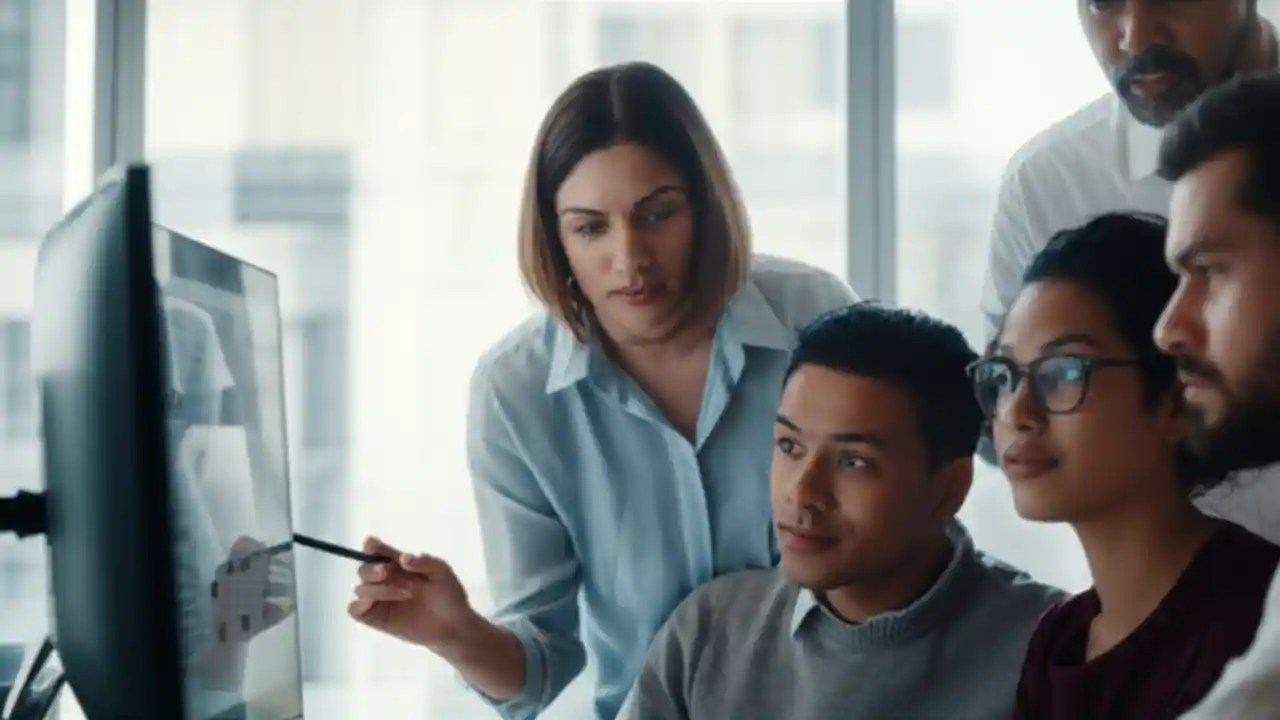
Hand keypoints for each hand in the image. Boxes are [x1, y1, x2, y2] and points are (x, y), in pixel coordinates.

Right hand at [348, 536, 482, 653]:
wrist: (454, 625)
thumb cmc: (449, 594)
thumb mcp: (442, 572)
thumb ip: (424, 562)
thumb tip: (404, 558)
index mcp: (397, 563)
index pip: (376, 550)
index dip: (371, 546)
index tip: (372, 546)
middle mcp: (385, 579)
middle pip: (363, 569)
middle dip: (372, 569)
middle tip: (387, 571)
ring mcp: (379, 599)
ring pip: (361, 589)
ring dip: (379, 589)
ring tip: (407, 593)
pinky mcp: (376, 618)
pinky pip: (354, 610)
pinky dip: (358, 605)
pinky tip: (375, 603)